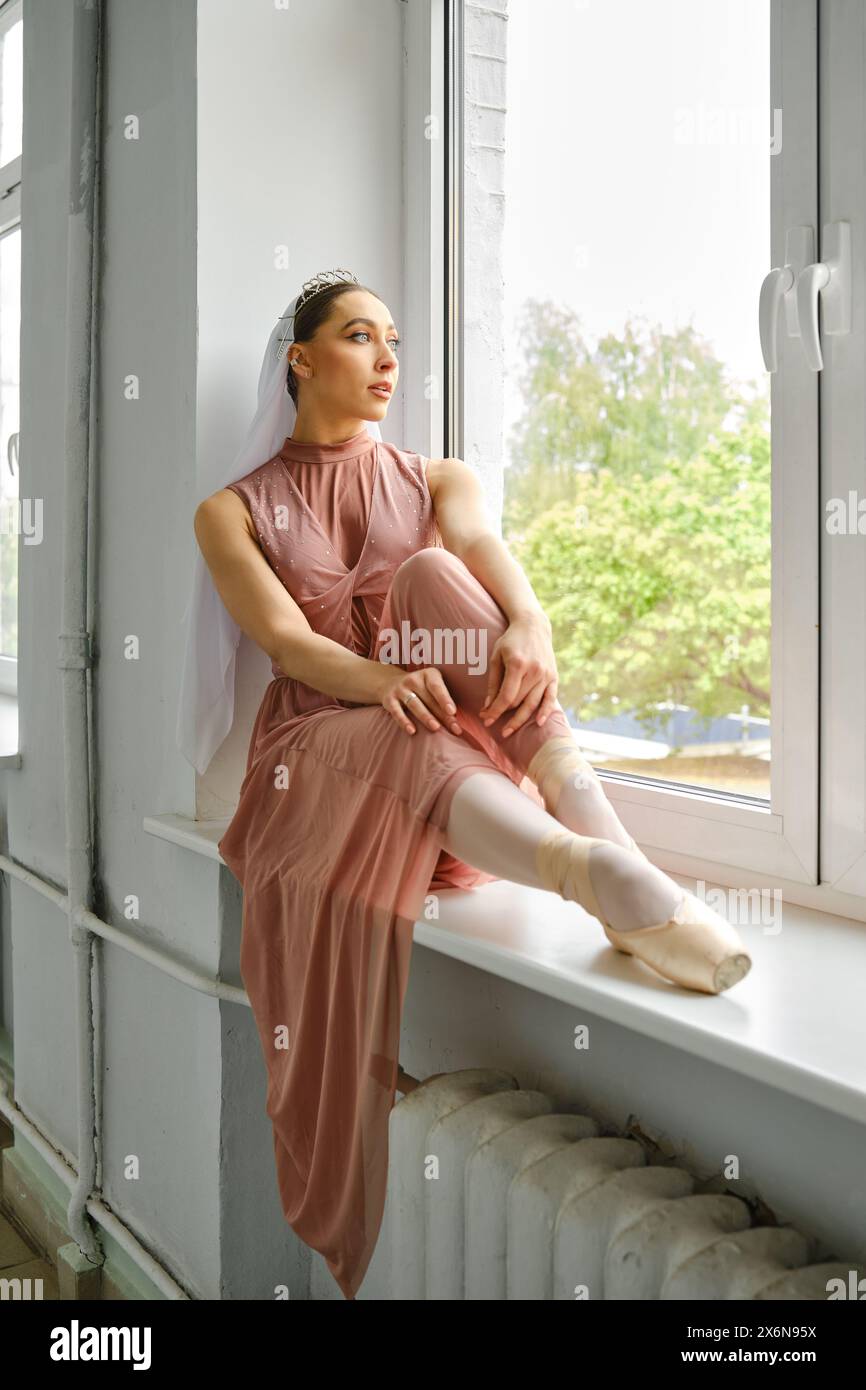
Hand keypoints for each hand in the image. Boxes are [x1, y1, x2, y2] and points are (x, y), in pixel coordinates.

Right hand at [377, 664, 462, 736]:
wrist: (390, 683)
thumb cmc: (421, 689)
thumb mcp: (432, 687)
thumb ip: (444, 699)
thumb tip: (458, 721)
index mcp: (428, 674)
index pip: (437, 687)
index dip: (445, 699)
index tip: (453, 712)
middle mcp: (413, 679)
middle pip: (429, 699)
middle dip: (442, 715)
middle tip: (454, 728)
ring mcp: (400, 689)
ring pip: (414, 705)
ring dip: (426, 717)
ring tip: (435, 728)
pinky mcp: (389, 700)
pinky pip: (397, 712)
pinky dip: (404, 722)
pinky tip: (412, 731)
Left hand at [480, 612, 558, 737]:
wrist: (533, 625)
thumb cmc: (510, 641)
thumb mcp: (496, 657)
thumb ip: (493, 682)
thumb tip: (488, 706)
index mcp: (517, 664)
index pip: (506, 696)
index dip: (495, 711)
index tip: (485, 719)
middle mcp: (534, 671)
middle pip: (518, 702)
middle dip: (504, 715)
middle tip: (492, 724)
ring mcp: (546, 674)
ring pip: (532, 703)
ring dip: (520, 719)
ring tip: (508, 731)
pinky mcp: (554, 676)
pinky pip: (551, 698)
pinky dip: (546, 711)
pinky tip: (539, 723)